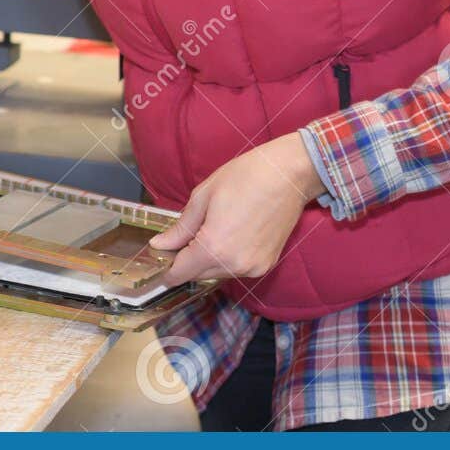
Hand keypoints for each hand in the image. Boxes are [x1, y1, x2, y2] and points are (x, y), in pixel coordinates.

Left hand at [148, 133, 321, 285]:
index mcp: (215, 247)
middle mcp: (235, 265)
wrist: (289, 174)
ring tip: (209, 229)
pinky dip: (226, 258)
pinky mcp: (266, 265)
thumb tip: (160, 244)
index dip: (166, 267)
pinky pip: (236, 269)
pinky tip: (228, 234)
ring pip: (216, 273)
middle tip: (184, 235)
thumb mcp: (204, 196)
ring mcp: (253, 267)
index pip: (180, 273)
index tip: (159, 255)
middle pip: (197, 275)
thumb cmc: (246, 176)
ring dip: (206, 260)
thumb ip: (181, 227)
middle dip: (186, 260)